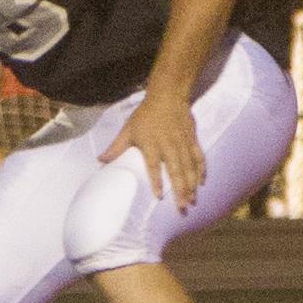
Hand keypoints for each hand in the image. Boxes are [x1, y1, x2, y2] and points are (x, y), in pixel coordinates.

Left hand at [101, 86, 205, 204]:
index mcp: (151, 144)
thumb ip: (116, 147)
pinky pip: (198, 157)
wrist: (167, 95)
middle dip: (180, 190)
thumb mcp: (128, 130)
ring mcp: (182, 143)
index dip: (156, 181)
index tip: (159, 197)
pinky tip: (202, 183)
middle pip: (176, 170)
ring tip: (192, 200)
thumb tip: (100, 161)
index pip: (154, 166)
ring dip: (191, 185)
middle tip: (182, 207)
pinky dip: (201, 170)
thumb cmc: (145, 115)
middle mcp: (168, 145)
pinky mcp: (192, 139)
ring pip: (189, 167)